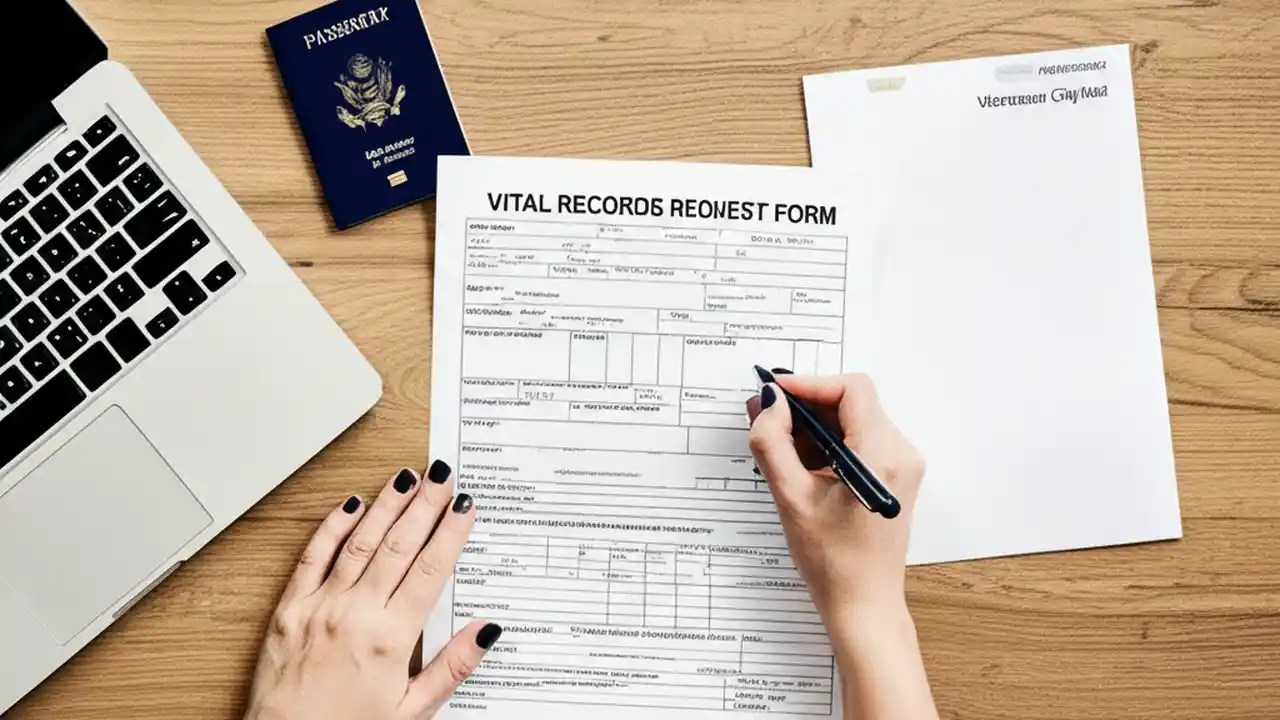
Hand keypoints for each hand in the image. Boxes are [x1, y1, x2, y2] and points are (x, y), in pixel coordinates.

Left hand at [245, 461, 500, 719]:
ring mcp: (319, 607)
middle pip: (400, 545)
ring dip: (386, 504)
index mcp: (390, 638)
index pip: (430, 570)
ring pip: (360, 541)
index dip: (451, 532)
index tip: (465, 506)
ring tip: (406, 476)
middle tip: (442, 475)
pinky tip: (350, 505)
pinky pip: (312, 557)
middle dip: (425, 505)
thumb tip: (486, 630)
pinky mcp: (288, 609)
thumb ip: (452, 666)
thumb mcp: (412, 711)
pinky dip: (332, 527)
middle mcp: (355, 614)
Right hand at [746, 372, 924, 628]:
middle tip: (765, 415)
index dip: (809, 384)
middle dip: (806, 405)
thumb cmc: (832, 561)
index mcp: (881, 456)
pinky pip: (859, 441)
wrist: (863, 604)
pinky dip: (827, 442)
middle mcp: (900, 454)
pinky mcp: (892, 476)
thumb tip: (768, 403)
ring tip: (777, 442)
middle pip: (852, 403)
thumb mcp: (791, 497)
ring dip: (814, 425)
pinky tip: (799, 461)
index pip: (851, 390)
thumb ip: (773, 443)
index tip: (775, 392)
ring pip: (853, 420)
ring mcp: (900, 465)